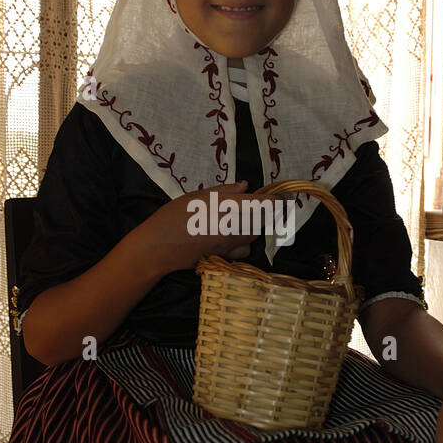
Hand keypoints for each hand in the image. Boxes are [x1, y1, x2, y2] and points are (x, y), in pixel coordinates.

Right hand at [140, 179, 277, 272]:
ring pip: (255, 234)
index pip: (261, 203)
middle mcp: (233, 226)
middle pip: (263, 220)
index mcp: (226, 206)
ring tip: (245, 219)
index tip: (284, 197)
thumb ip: (224, 191)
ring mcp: (231, 244)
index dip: (276, 200)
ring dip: (256, 226)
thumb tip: (245, 186)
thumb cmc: (173, 216)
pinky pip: (245, 249)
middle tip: (266, 206)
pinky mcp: (226, 256)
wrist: (159, 247)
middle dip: (268, 213)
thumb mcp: (196, 196)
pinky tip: (235, 238)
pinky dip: (246, 243)